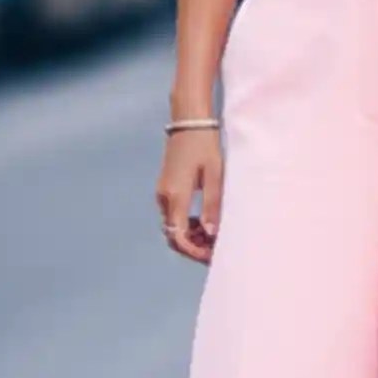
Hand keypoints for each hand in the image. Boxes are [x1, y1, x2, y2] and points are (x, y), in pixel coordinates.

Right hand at [156, 128, 222, 264]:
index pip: (179, 236)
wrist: (189, 122)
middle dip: (192, 248)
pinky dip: (186, 226)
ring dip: (190, 237)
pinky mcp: (166, 188)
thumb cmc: (205, 146)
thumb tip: (212, 233)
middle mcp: (164, 197)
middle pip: (173, 236)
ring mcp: (163, 193)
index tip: (212, 256)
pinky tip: (204, 224)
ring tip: (213, 238)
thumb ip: (212, 205)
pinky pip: (173, 216)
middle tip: (215, 252)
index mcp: (176, 195)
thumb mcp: (214, 175)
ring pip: (172, 227)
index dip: (194, 251)